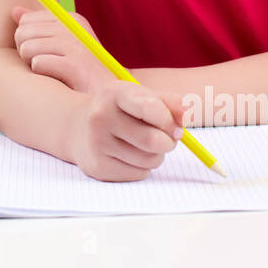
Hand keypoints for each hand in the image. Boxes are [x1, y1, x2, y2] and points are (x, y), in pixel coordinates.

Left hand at [12, 4, 117, 94]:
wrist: (106, 99)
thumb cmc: (80, 74)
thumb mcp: (61, 45)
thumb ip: (37, 26)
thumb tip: (14, 11)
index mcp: (70, 19)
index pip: (25, 20)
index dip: (27, 40)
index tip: (44, 52)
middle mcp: (74, 27)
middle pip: (22, 33)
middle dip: (26, 54)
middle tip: (47, 66)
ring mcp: (76, 44)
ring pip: (26, 48)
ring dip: (33, 66)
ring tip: (53, 74)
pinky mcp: (75, 64)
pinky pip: (37, 64)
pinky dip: (43, 76)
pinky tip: (59, 81)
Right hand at [67, 80, 192, 181]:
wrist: (78, 127)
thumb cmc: (119, 110)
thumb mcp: (140, 97)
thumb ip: (169, 102)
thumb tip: (190, 112)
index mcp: (114, 93)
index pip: (150, 107)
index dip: (169, 121)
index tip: (175, 126)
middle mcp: (100, 117)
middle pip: (153, 141)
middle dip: (168, 142)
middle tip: (164, 138)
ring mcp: (96, 143)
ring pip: (150, 160)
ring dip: (156, 156)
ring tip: (144, 146)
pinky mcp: (98, 167)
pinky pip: (139, 174)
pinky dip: (143, 167)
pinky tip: (129, 156)